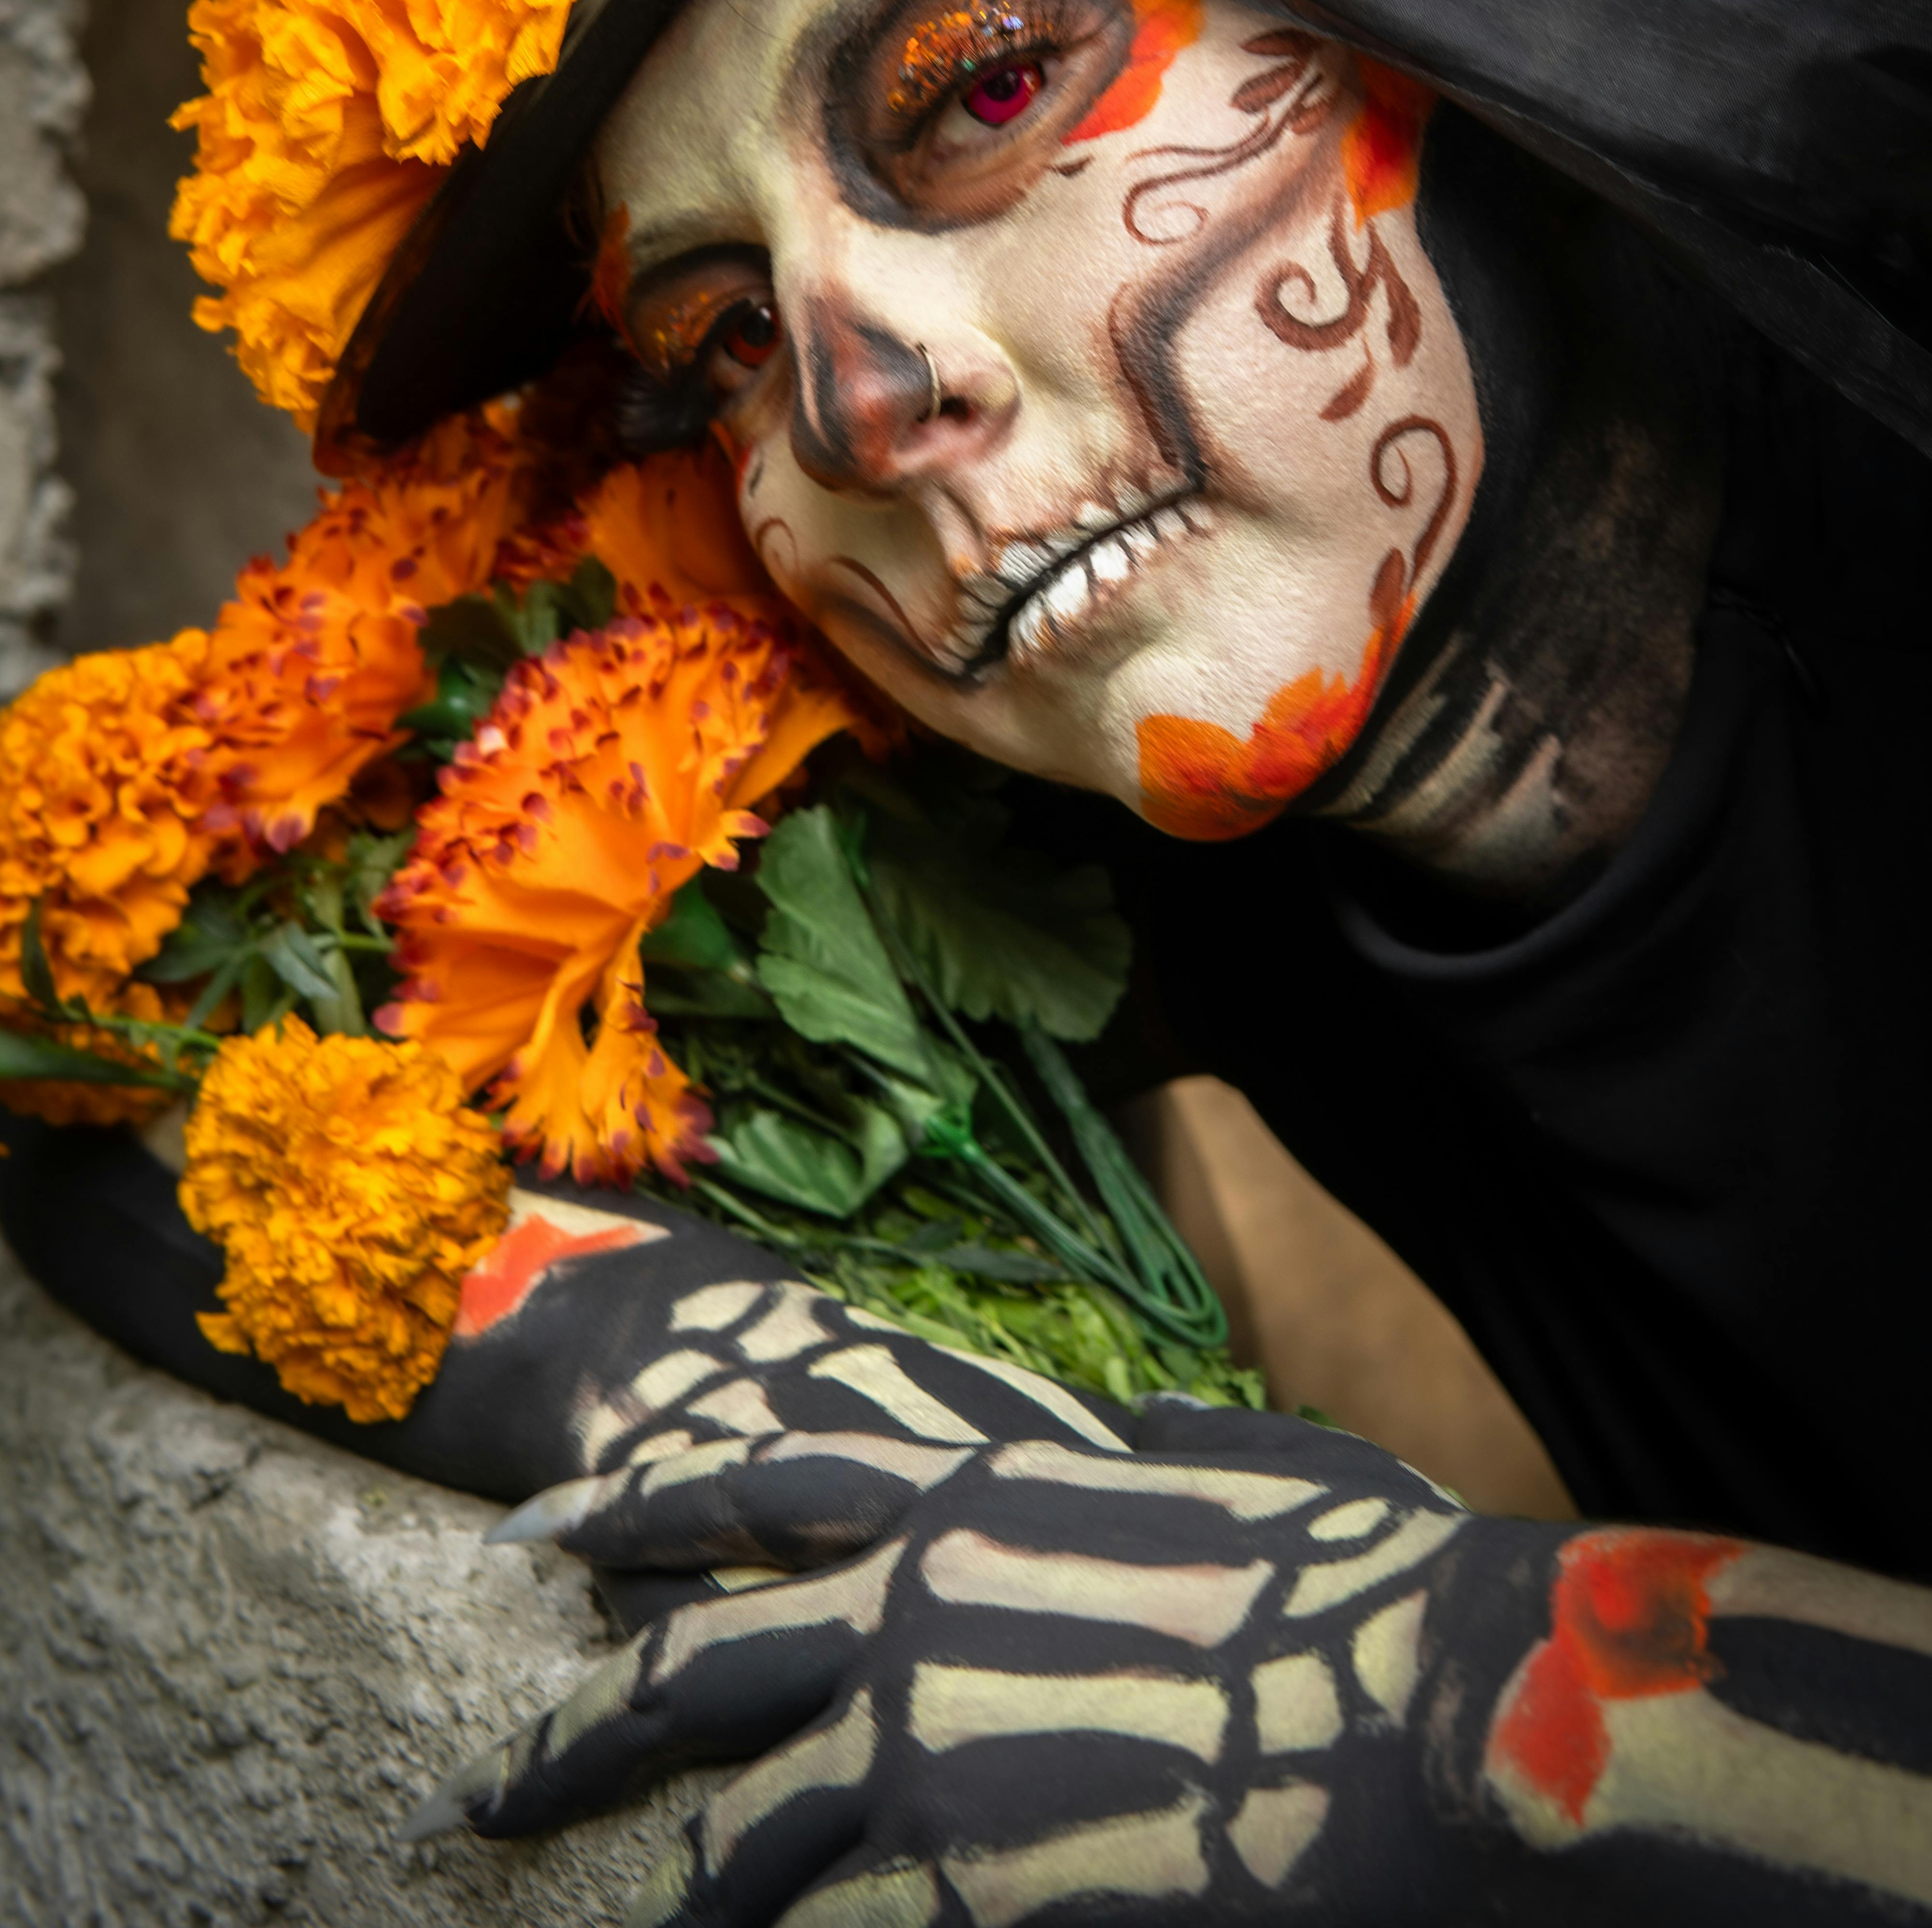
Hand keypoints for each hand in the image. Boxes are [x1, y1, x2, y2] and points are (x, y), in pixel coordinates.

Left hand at [407, 1392, 1560, 1920]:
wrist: (1421, 1700)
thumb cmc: (1352, 1584)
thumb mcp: (1232, 1471)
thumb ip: (1143, 1454)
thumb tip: (1121, 1439)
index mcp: (970, 1496)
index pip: (752, 1482)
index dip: (631, 1503)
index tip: (530, 1533)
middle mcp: (915, 1605)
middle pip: (689, 1669)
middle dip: (573, 1734)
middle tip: (485, 1792)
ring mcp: (929, 1746)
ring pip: (744, 1837)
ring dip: (683, 1893)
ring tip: (639, 1927)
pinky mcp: (966, 1882)